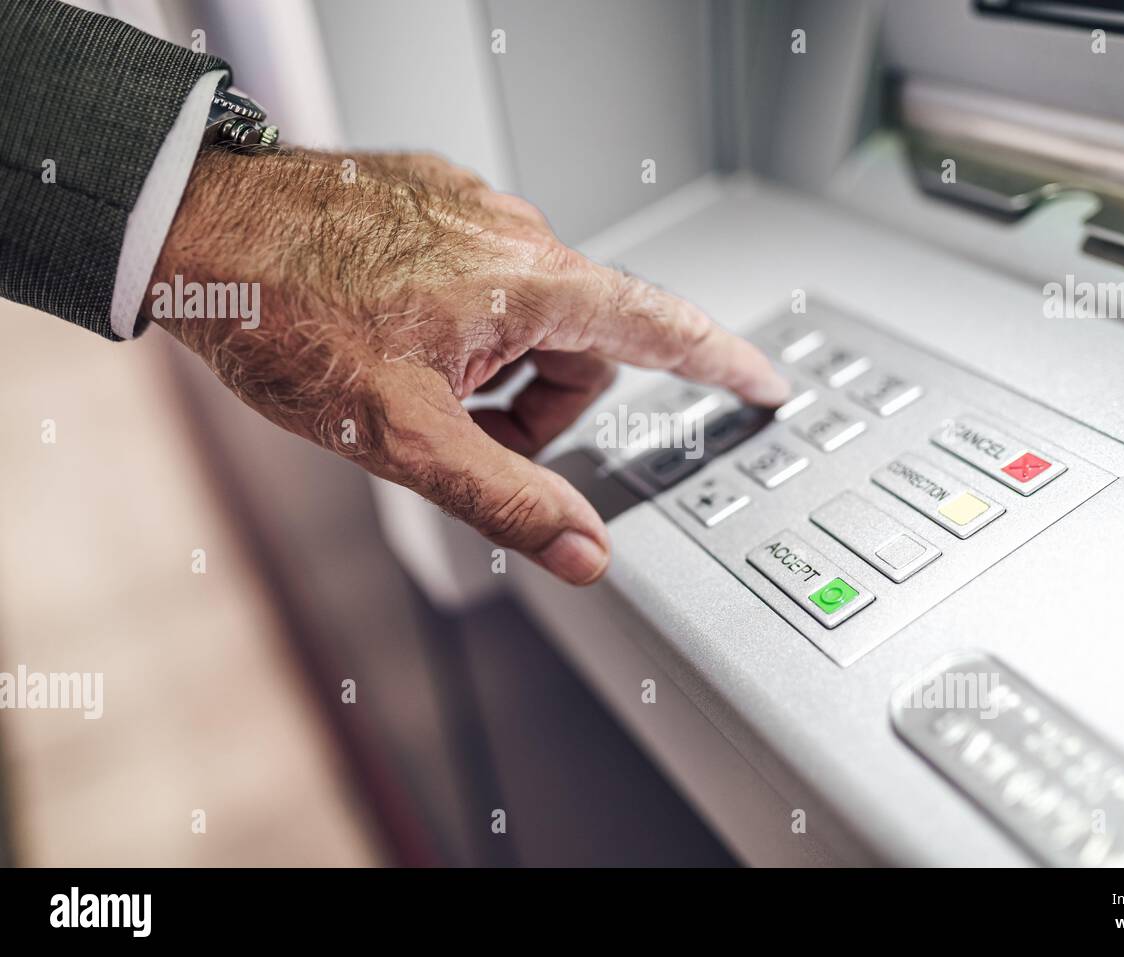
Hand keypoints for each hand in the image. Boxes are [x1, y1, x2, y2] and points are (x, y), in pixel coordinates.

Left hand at [149, 148, 787, 583]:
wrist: (191, 227)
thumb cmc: (285, 315)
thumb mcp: (403, 437)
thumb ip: (506, 501)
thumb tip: (586, 554)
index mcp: (526, 283)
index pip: (658, 327)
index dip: (722, 363)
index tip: (765, 383)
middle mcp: (513, 230)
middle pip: (584, 340)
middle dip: (544, 403)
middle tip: (468, 431)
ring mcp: (471, 207)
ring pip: (533, 308)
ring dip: (500, 362)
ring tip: (418, 378)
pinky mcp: (434, 194)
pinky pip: (488, 269)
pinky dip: (468, 318)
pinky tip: (398, 331)